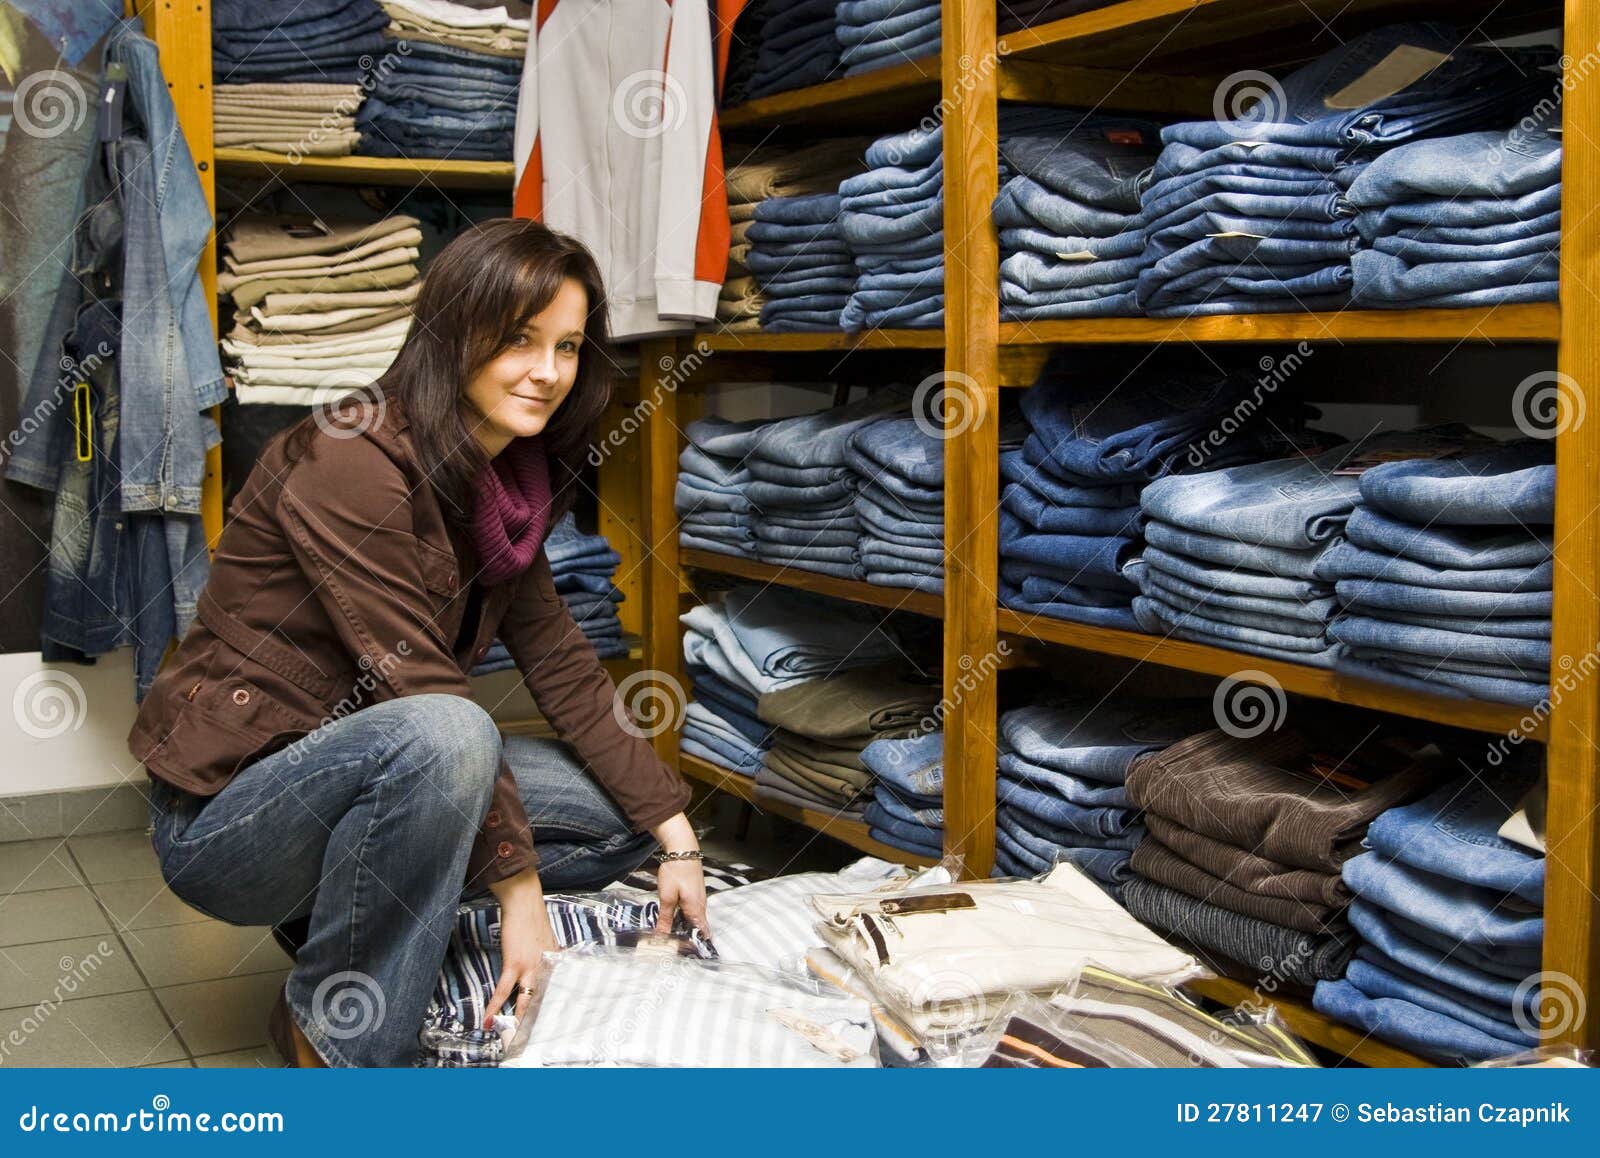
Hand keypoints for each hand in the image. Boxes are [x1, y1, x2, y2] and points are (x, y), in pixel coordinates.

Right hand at [485, 864, 557, 1027]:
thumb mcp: (547, 939)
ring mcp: (530, 967)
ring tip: (513, 1037)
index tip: (551, 1026)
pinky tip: (487, 1019)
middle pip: (542, 1000)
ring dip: (517, 1019)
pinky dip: (494, 1005)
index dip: (552, 1010)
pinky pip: (504, 990)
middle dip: (537, 1021)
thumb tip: (550, 964)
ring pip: (525, 1000)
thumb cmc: (532, 918)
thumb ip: (549, 954)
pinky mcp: (514, 963)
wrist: (524, 902)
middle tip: (532, 1039)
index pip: (555, 991)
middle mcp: (546, 967)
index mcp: (554, 963)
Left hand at [650, 811, 709, 936]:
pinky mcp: (695, 893)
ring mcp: (699, 899)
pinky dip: (684, 916)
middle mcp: (701, 906)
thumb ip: (665, 918)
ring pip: (694, 919)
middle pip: (697, 928)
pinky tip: (673, 917)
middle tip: (673, 947)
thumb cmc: (676, 871)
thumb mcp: (667, 896)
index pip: (702, 933)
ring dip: (684, 927)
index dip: (696, 945)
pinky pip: (692, 910)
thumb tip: (662, 936)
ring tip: (671, 935)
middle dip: (687, 938)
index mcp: (696, 910)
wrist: (683, 849)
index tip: (687, 955)